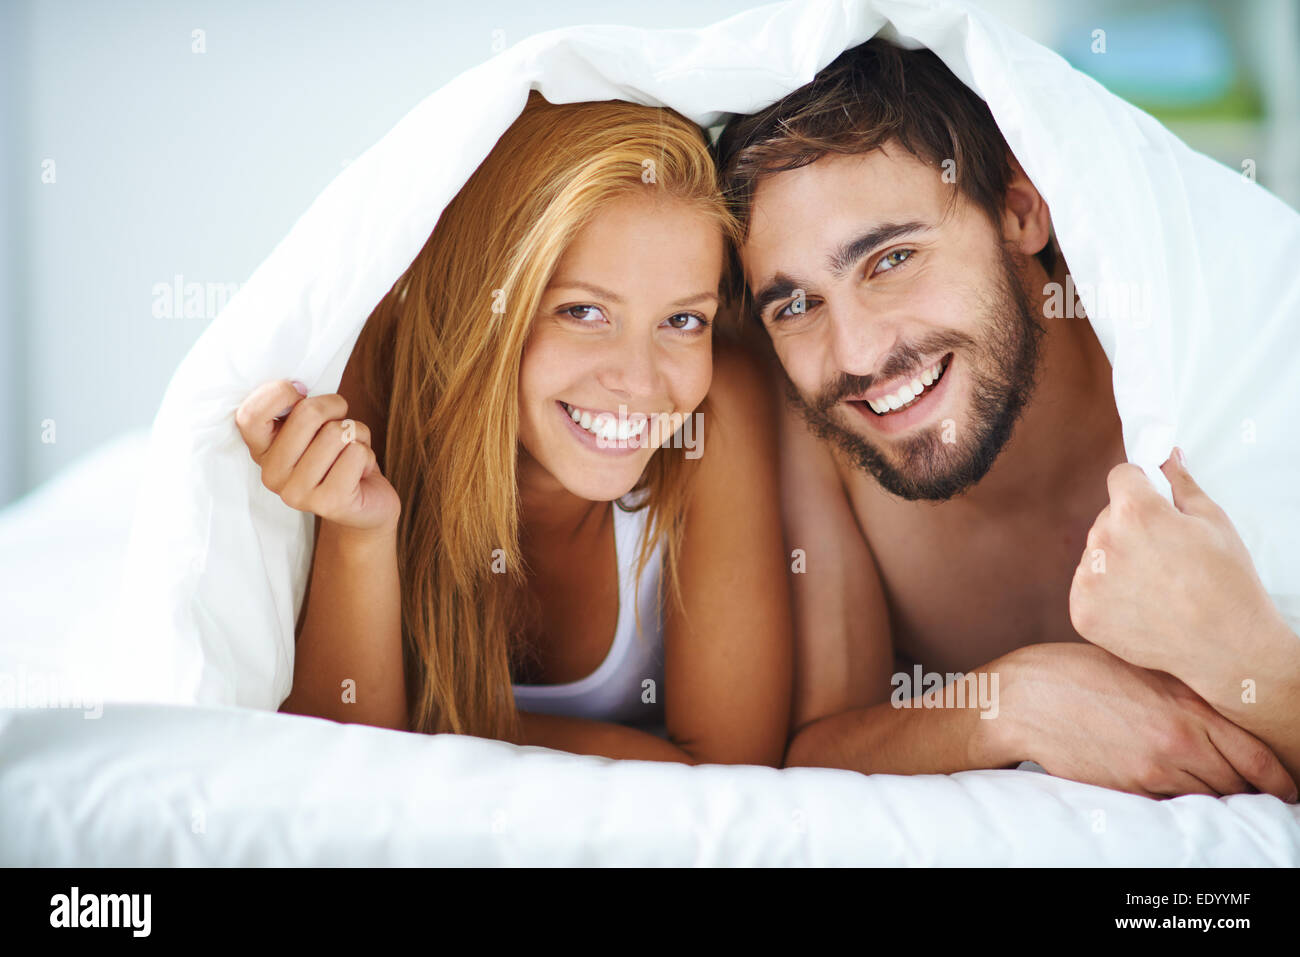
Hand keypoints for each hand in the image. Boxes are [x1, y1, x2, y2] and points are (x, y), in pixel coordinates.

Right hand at [234, 379, 400, 534]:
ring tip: (350, 452)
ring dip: (355, 434)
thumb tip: (299, 386)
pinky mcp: (328, 503)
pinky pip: (356, 453)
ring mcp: (297, 493)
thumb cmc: (338, 456)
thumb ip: (299, 409)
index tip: (303, 392)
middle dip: (334, 407)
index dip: (280, 393)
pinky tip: (360, 471)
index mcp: (261, 451)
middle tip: (341, 423)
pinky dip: (367, 452)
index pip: (250, 414)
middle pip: (307, 414)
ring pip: (336, 433)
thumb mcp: (313, 428)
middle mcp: (271, 475)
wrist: (366, 503)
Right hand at [990, 643, 1296, 800]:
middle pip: (1236, 782)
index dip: (1278, 776)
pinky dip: (1179, 800)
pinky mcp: (1128, 789)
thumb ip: (1187, 695)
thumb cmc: (1081, 673)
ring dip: (1215, 795)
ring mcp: (1154, 771)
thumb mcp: (1145, 671)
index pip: (1255, 754)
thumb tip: (1222, 714)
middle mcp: (1178, 743)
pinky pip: (1170, 804)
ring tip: (1212, 786)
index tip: (1287, 785)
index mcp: (1188, 708)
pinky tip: (1172, 786)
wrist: (1027, 698)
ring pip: (1207, 797)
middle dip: (1248, 787)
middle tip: (1254, 788)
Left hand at [1068, 448, 1291, 704]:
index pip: (1120, 476)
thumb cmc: (1227, 581)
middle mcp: (1103, 540)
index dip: (1140, 485)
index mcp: (1135, 510)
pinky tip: (1140, 606)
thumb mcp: (1213, 520)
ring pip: (1096, 553)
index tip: (1152, 500)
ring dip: (1117, 561)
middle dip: (1131, 528)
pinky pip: (1087, 587)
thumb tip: (1165, 454)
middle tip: (1165, 556)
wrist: (1227, 648)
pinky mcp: (1081, 610)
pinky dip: (1107, 594)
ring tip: (1156, 585)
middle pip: (1107, 518)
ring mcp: (1088, 578)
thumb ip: (1179, 482)